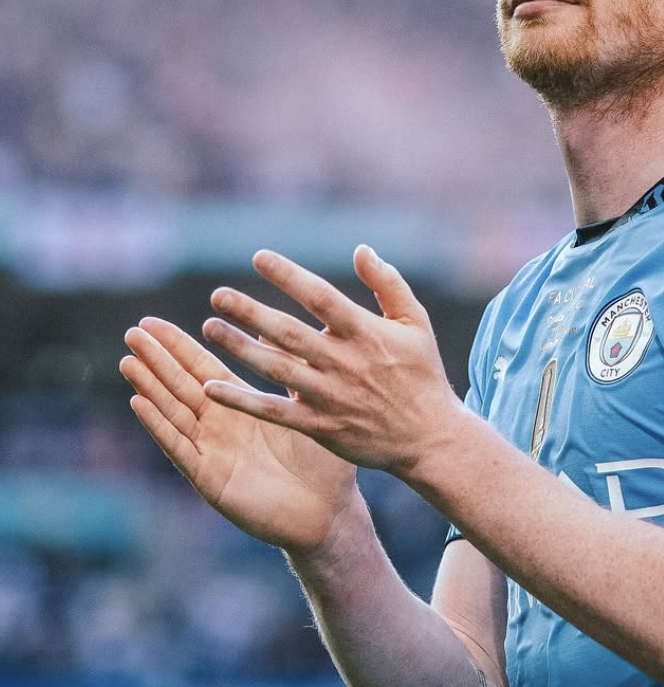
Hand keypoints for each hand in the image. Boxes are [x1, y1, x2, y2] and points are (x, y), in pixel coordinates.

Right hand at [120, 317, 357, 552]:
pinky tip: (139, 402)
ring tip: (129, 361)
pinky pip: (179, 448)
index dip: (177, 346)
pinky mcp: (210, 477)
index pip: (203, 367)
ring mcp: (212, 451)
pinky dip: (159, 425)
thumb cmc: (325, 463)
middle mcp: (222, 425)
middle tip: (132, 331)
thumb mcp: (309, 408)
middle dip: (157, 359)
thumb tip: (278, 329)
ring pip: (174, 413)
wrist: (330, 514)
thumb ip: (291, 371)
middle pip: (181, 385)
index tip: (151, 323)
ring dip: (150, 387)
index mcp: (243, 405)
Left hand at [198, 246, 464, 480]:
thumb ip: (388, 284)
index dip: (289, 276)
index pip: (321, 297)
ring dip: (240, 348)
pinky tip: (212, 387)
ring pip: (276, 369)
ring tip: (210, 328)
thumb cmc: (422, 374)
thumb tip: (361, 249)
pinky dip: (242, 400)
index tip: (258, 258)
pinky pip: (274, 412)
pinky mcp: (320, 426)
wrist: (429, 437)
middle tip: (218, 295)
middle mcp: (344, 362)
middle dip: (251, 312)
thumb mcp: (416, 323)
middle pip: (289, 332)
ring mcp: (330, 396)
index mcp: (366, 333)